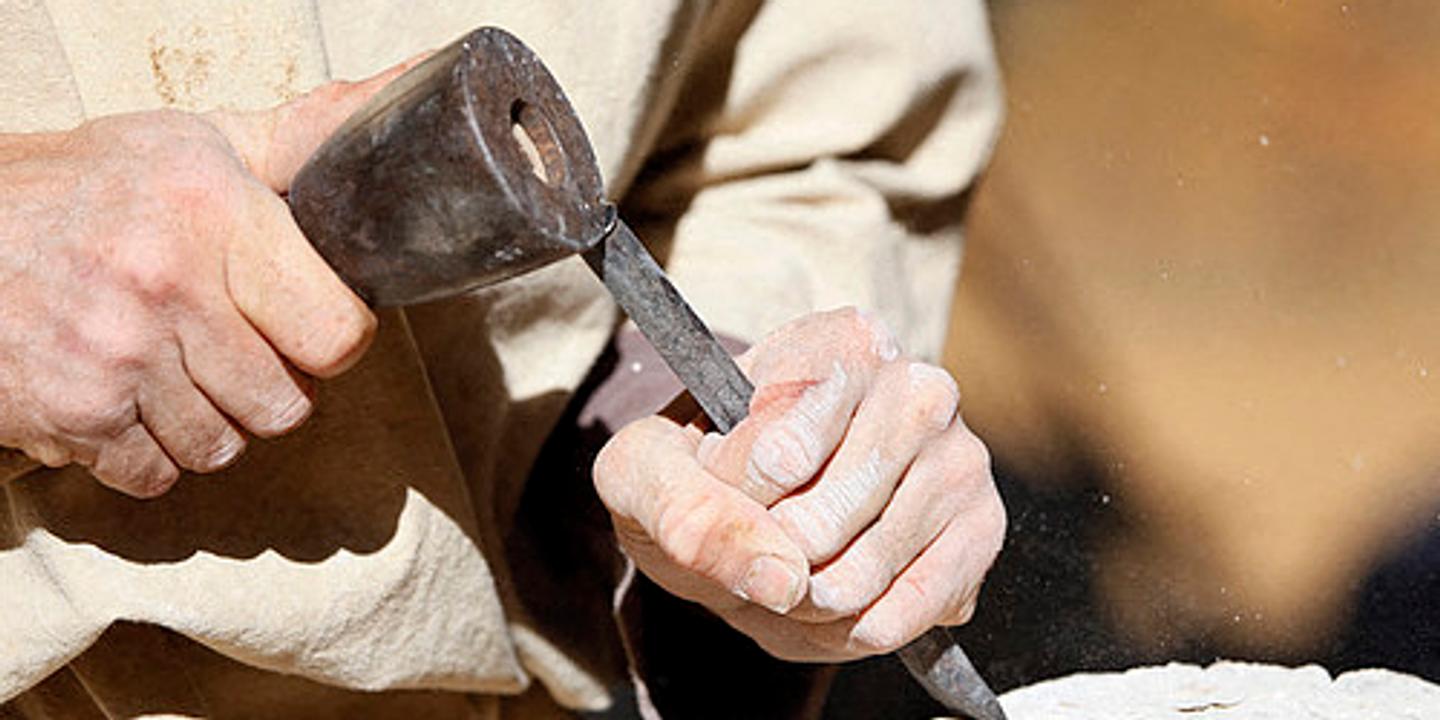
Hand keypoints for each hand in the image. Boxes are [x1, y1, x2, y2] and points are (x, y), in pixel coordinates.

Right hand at [0, 61, 416, 497]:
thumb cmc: (88, 186)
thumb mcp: (196, 144)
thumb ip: (302, 142)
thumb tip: (398, 98)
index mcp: (215, 213)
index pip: (338, 333)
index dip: (334, 339)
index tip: (311, 325)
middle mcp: (168, 286)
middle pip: (285, 405)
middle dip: (270, 387)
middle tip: (234, 349)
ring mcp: (117, 356)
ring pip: (224, 446)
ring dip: (209, 422)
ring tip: (177, 370)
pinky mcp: (72, 414)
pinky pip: (156, 474)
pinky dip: (148, 453)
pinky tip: (130, 399)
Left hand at [594, 308, 1004, 661]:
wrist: (744, 504)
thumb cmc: (697, 472)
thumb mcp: (645, 470)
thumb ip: (681, 505)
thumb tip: (779, 574)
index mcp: (837, 344)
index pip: (776, 456)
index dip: (729, 499)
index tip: (717, 486)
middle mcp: (916, 387)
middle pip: (819, 523)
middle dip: (766, 560)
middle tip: (753, 540)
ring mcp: (959, 457)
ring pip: (861, 576)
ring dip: (803, 604)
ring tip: (788, 570)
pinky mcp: (982, 526)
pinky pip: (911, 610)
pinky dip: (856, 629)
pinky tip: (835, 599)